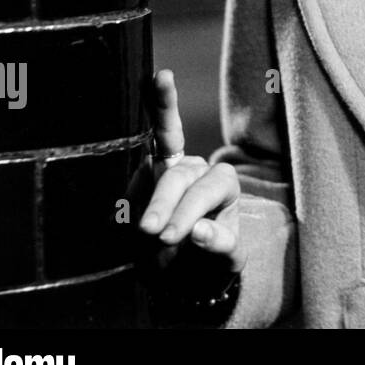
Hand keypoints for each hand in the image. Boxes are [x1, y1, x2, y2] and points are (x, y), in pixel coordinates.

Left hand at [137, 69, 244, 289]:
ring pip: (207, 193)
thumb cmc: (153, 251)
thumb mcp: (132, 229)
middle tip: (147, 230)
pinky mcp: (232, 239)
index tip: (160, 76)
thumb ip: (140, 205)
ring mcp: (219, 207)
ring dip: (183, 215)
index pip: (167, 132)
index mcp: (172, 170)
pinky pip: (224, 233)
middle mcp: (198, 178)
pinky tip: (198, 237)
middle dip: (163, 199)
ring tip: (167, 238)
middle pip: (180, 174)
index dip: (163, 103)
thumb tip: (165, 186)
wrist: (181, 289)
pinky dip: (211, 236)